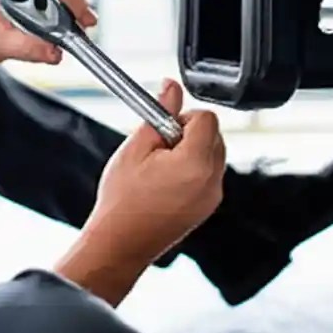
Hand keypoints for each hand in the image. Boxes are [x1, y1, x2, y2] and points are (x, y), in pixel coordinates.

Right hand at [82, 80, 225, 265]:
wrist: (119, 244)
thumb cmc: (122, 202)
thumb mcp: (136, 148)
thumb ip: (159, 113)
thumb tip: (171, 87)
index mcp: (196, 163)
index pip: (207, 118)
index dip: (182, 118)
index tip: (163, 129)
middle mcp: (211, 181)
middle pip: (214, 135)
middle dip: (188, 134)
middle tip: (158, 148)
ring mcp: (212, 196)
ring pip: (213, 154)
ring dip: (191, 151)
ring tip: (159, 168)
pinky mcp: (208, 207)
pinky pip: (209, 175)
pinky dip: (192, 171)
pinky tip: (165, 182)